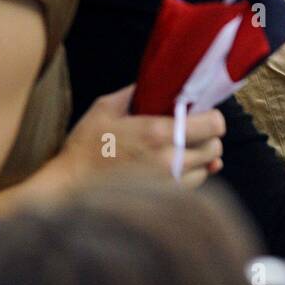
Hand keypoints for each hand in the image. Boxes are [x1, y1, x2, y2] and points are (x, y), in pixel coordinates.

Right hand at [54, 86, 225, 187]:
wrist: (70, 188)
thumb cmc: (86, 147)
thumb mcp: (105, 108)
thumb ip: (136, 93)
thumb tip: (156, 83)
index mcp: (158, 133)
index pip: (213, 125)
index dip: (211, 117)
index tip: (202, 115)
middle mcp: (170, 160)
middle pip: (214, 148)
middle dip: (207, 138)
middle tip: (191, 133)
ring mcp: (170, 185)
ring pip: (206, 169)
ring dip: (199, 159)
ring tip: (179, 152)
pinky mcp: (165, 201)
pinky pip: (193, 187)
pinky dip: (189, 177)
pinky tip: (172, 169)